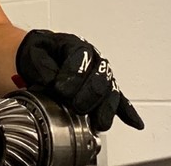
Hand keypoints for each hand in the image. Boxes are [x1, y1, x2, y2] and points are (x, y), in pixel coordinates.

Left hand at [15, 29, 144, 131]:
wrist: (42, 57)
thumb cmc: (40, 53)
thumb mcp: (34, 53)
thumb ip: (41, 65)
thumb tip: (49, 81)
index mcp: (77, 47)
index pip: (81, 57)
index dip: (72, 75)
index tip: (60, 88)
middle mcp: (94, 61)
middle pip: (100, 78)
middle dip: (88, 95)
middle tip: (76, 106)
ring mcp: (102, 76)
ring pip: (111, 92)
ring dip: (106, 109)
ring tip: (99, 123)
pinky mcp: (105, 91)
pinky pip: (120, 101)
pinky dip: (128, 112)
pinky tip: (135, 123)